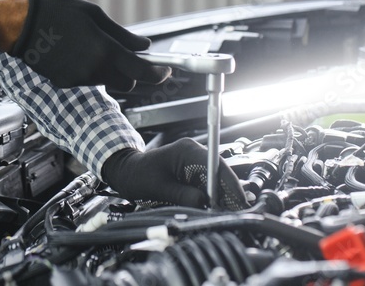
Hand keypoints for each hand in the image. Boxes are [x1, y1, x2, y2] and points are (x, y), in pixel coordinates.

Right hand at [6, 0, 170, 90]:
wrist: (21, 26)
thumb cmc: (57, 12)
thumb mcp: (94, 15)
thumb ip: (122, 34)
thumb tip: (144, 46)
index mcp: (103, 50)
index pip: (141, 71)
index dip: (158, 74)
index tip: (166, 71)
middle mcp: (93, 69)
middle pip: (126, 83)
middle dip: (131, 73)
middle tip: (128, 55)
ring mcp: (78, 79)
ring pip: (106, 81)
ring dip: (109, 69)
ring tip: (92, 46)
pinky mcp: (65, 83)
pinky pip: (87, 80)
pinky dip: (89, 70)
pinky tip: (76, 52)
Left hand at [100, 138, 247, 208]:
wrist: (125, 172)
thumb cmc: (137, 174)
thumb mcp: (159, 187)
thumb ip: (183, 195)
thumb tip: (204, 203)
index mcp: (187, 150)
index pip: (216, 165)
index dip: (230, 183)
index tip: (239, 199)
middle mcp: (193, 153)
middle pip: (219, 174)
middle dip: (226, 193)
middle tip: (234, 212)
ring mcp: (193, 163)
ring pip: (214, 182)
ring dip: (218, 198)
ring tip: (222, 213)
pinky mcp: (191, 173)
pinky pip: (205, 186)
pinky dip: (209, 198)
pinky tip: (211, 209)